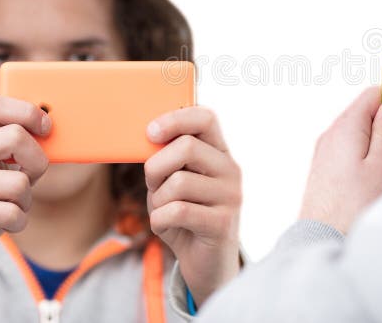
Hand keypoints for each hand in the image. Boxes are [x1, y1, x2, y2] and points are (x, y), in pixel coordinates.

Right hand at [0, 96, 49, 316]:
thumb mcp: (0, 169)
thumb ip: (20, 150)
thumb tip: (52, 130)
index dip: (27, 111)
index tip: (46, 128)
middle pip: (16, 137)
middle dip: (37, 162)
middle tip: (28, 179)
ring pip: (20, 182)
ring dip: (26, 201)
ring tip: (8, 207)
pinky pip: (13, 212)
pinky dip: (19, 222)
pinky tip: (4, 223)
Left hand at [144, 107, 241, 307]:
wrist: (206, 263)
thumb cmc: (184, 215)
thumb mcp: (173, 181)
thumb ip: (168, 159)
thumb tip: (149, 136)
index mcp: (219, 152)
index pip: (205, 117)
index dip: (175, 119)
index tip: (150, 132)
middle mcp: (230, 170)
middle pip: (186, 147)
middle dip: (156, 167)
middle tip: (154, 185)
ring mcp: (231, 196)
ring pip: (178, 183)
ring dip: (157, 200)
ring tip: (163, 210)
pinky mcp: (223, 223)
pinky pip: (177, 211)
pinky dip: (159, 220)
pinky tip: (166, 226)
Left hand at [299, 87, 381, 233]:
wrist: (323, 240)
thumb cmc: (352, 208)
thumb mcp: (381, 165)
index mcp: (345, 128)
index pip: (373, 94)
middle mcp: (332, 137)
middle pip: (368, 115)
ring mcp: (328, 155)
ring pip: (362, 135)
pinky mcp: (328, 173)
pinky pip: (353, 154)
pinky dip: (370, 157)